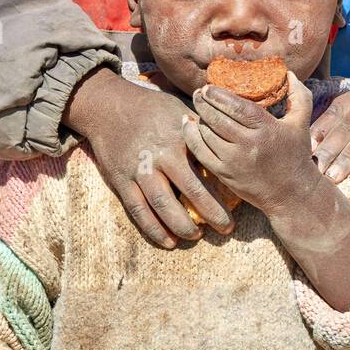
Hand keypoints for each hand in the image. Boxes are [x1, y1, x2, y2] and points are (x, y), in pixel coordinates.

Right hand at [63, 67, 234, 246]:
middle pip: (190, 192)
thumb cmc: (153, 108)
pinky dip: (153, 229)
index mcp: (179, 138)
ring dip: (181, 226)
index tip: (239, 203)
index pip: (208, 167)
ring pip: (162, 206)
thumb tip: (230, 140)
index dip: (223, 188)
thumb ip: (203, 128)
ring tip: (196, 237)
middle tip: (226, 229)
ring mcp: (138, 171)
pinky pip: (138, 211)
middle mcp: (159, 156)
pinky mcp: (121, 182)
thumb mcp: (181, 110)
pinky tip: (168, 241)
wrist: (110, 107)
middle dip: (211, 213)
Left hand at [182, 72, 316, 215]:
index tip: (208, 86)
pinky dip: (191, 137)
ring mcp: (234, 161)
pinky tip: (189, 125)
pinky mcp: (225, 175)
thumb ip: (299, 96)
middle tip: (198, 92)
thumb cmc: (296, 155)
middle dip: (203, 102)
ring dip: (198, 118)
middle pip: (217, 119)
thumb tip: (290, 73)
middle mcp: (249, 145)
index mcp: (267, 128)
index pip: (236, 106)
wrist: (292, 194)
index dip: (218, 95)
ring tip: (196, 106)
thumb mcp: (302, 123)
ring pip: (207, 134)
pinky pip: (201, 153)